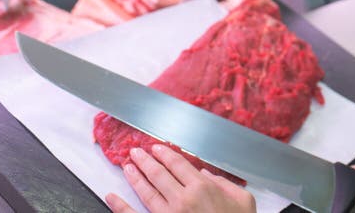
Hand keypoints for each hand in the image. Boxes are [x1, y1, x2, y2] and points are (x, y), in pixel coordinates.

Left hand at [105, 144, 255, 212]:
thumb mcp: (243, 200)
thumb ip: (225, 183)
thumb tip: (207, 174)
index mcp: (203, 188)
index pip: (178, 164)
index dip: (165, 153)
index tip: (156, 147)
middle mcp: (183, 199)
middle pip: (159, 174)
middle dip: (145, 161)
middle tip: (135, 152)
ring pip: (147, 191)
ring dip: (135, 177)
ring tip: (126, 167)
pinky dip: (120, 207)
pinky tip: (111, 197)